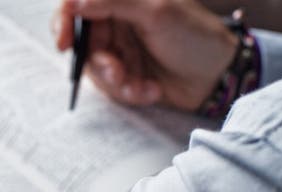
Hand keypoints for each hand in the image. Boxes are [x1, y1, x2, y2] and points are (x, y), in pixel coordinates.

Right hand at [56, 0, 238, 110]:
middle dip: (100, 62)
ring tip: (140, 86)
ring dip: (117, 82)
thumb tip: (75, 2)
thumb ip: (114, 2)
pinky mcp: (124, 74)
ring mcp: (120, 49)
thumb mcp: (156, 12)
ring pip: (96, 69)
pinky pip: (110, 87)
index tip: (63, 43)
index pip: (76, 5)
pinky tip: (151, 90)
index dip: (63, 21)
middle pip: (83, 43)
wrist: (218, 76)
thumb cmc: (195, 36)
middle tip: (117, 73)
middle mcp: (117, 22)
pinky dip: (129, 92)